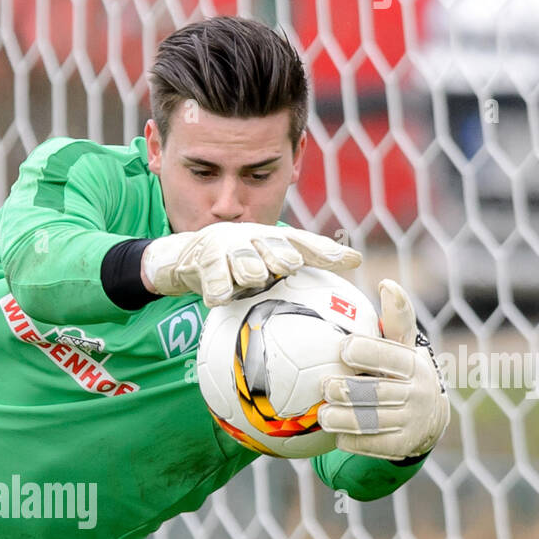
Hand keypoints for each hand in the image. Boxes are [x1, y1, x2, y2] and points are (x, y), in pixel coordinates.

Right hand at [142, 221, 361, 307]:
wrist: (186, 255)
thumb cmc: (234, 264)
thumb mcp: (263, 267)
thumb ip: (296, 272)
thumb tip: (349, 277)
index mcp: (273, 241)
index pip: (305, 243)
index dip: (326, 252)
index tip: (352, 263)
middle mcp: (253, 238)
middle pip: (273, 244)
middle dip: (282, 253)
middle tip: (289, 266)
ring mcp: (227, 246)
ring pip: (242, 257)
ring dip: (250, 267)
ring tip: (255, 278)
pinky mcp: (202, 258)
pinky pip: (211, 275)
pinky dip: (215, 286)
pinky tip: (218, 300)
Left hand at [318, 279, 449, 460]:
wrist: (427, 420)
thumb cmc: (402, 373)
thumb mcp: (404, 347)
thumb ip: (396, 319)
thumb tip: (387, 282)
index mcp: (415, 364)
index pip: (390, 355)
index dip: (367, 351)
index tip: (343, 347)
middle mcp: (419, 392)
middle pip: (376, 391)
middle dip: (347, 389)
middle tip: (324, 386)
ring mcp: (413, 421)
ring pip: (371, 421)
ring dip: (342, 418)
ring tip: (323, 415)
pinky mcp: (404, 446)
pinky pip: (372, 445)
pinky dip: (351, 440)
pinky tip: (337, 436)